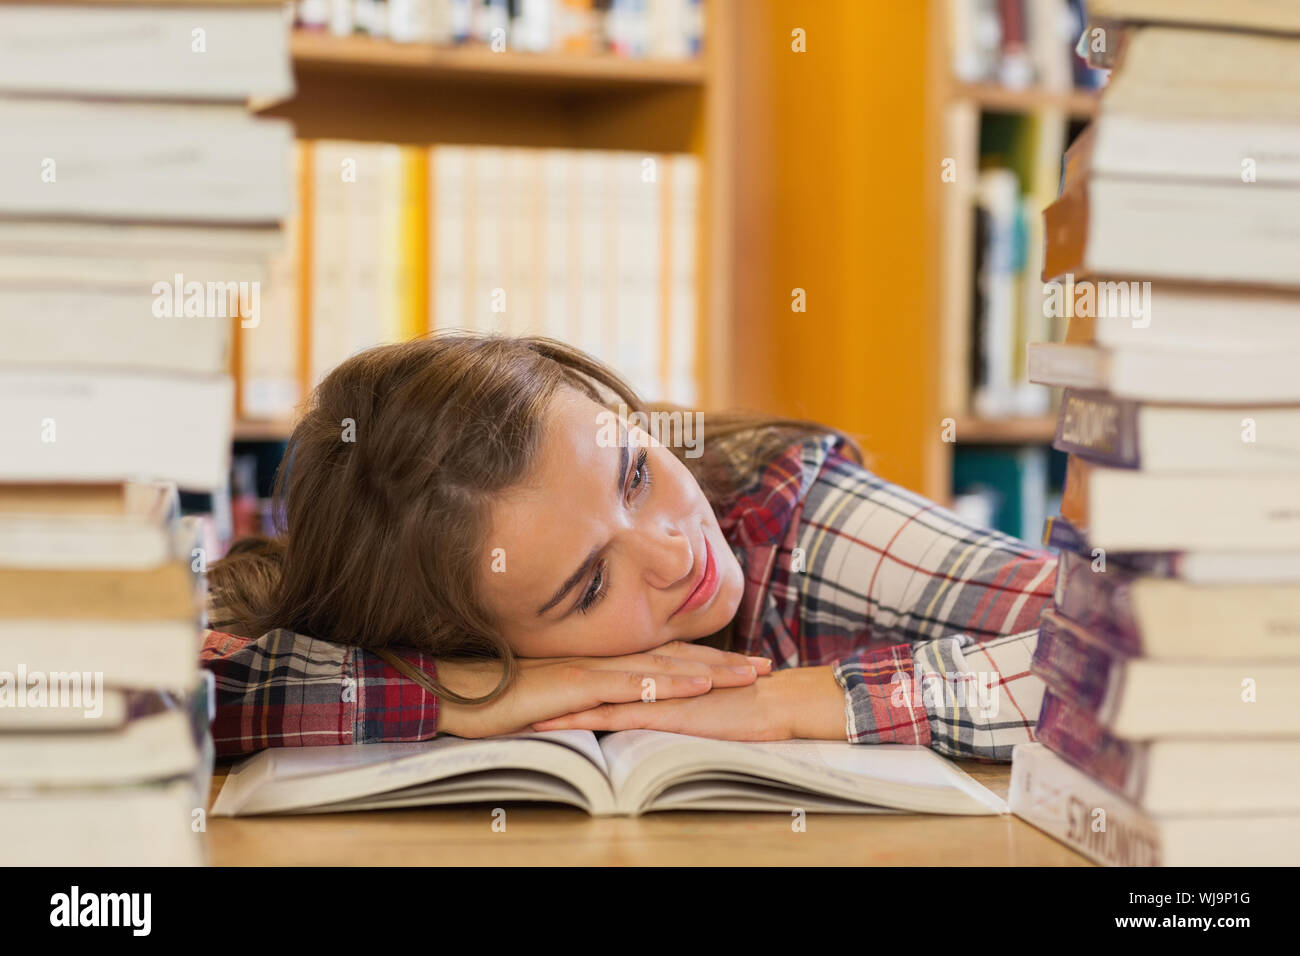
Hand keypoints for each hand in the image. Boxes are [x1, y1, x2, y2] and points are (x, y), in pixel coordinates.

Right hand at [436, 641, 772, 737]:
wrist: (456, 692)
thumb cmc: (499, 698)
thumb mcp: (553, 702)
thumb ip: (584, 699)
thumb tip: (612, 709)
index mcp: (599, 663)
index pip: (662, 658)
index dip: (703, 660)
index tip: (741, 664)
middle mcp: (603, 661)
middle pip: (675, 659)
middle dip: (723, 663)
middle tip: (766, 666)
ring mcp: (593, 670)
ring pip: (664, 668)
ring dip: (710, 671)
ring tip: (749, 675)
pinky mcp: (579, 686)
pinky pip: (632, 685)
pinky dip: (668, 684)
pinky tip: (697, 687)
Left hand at [529, 665, 847, 740]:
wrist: (782, 701)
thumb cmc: (753, 705)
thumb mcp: (707, 702)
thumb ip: (682, 700)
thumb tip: (664, 709)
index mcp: (659, 675)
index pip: (607, 674)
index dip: (572, 676)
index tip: (537, 682)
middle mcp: (649, 677)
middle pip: (590, 678)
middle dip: (550, 683)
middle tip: (510, 688)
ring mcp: (653, 692)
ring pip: (591, 693)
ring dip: (554, 700)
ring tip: (514, 704)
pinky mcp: (661, 710)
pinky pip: (612, 714)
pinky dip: (580, 718)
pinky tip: (552, 722)